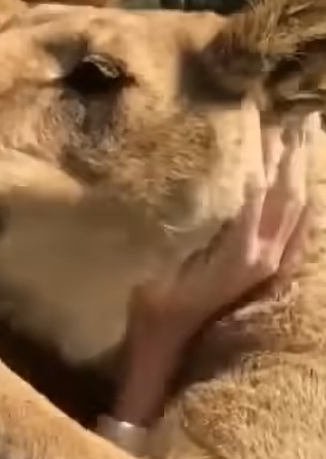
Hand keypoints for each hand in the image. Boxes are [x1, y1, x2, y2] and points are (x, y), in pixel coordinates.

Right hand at [112, 124, 308, 427]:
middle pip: (289, 197)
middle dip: (293, 156)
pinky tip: (303, 186)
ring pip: (298, 211)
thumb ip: (192, 232)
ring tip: (303, 136)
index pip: (262, 195)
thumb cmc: (156, 304)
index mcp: (242, 254)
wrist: (169, 342)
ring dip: (301, 174)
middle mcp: (265, 258)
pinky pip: (297, 231)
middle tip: (298, 116)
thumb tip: (218, 186)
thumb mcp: (163, 263)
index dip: (268, 159)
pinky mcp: (268, 270)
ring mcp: (270, 265)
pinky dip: (302, 204)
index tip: (268, 123)